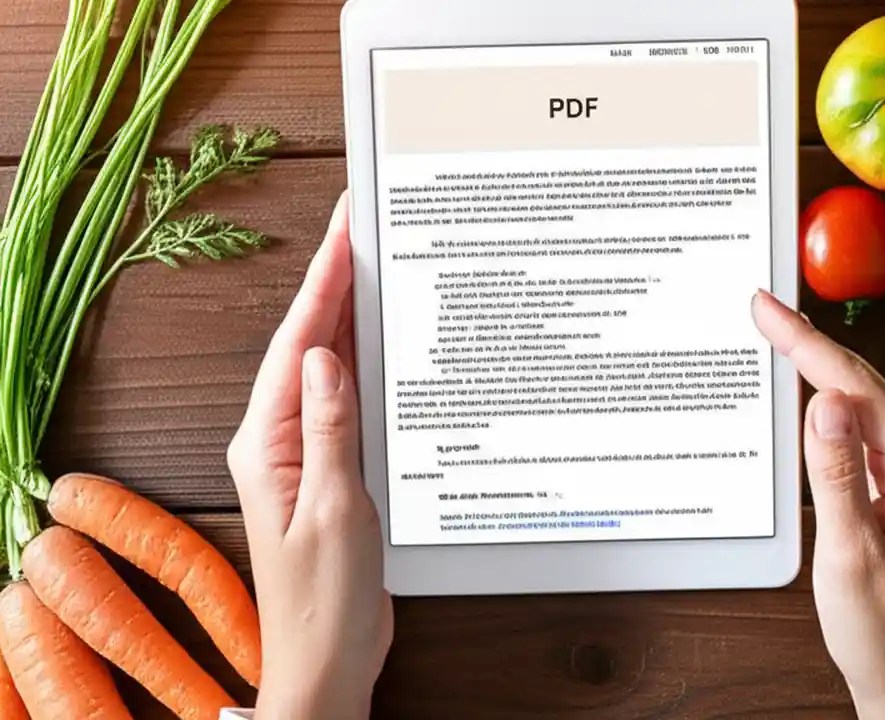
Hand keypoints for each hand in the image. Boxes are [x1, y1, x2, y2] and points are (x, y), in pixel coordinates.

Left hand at [227, 192, 393, 718]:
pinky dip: (366, 362)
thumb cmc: (325, 599)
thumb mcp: (334, 510)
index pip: (296, 345)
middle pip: (308, 343)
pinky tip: (386, 340)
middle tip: (363, 226)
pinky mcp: (330, 466)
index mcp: (268, 443)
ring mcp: (304, 450)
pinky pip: (346, 398)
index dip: (323, 283)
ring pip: (327, 365)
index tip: (345, 231)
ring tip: (376, 263)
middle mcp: (279, 438)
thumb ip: (331, 429)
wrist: (328, 659)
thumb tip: (323, 356)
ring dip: (350, 315)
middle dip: (334, 281)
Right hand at [752, 291, 884, 719]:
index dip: (806, 342)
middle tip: (761, 308)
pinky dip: (831, 406)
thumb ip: (837, 475)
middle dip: (809, 342)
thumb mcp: (850, 555)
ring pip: (863, 404)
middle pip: (862, 385)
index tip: (767, 307)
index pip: (856, 387)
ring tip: (778, 333)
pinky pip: (864, 433)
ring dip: (820, 368)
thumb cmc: (884, 634)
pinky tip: (808, 393)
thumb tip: (825, 402)